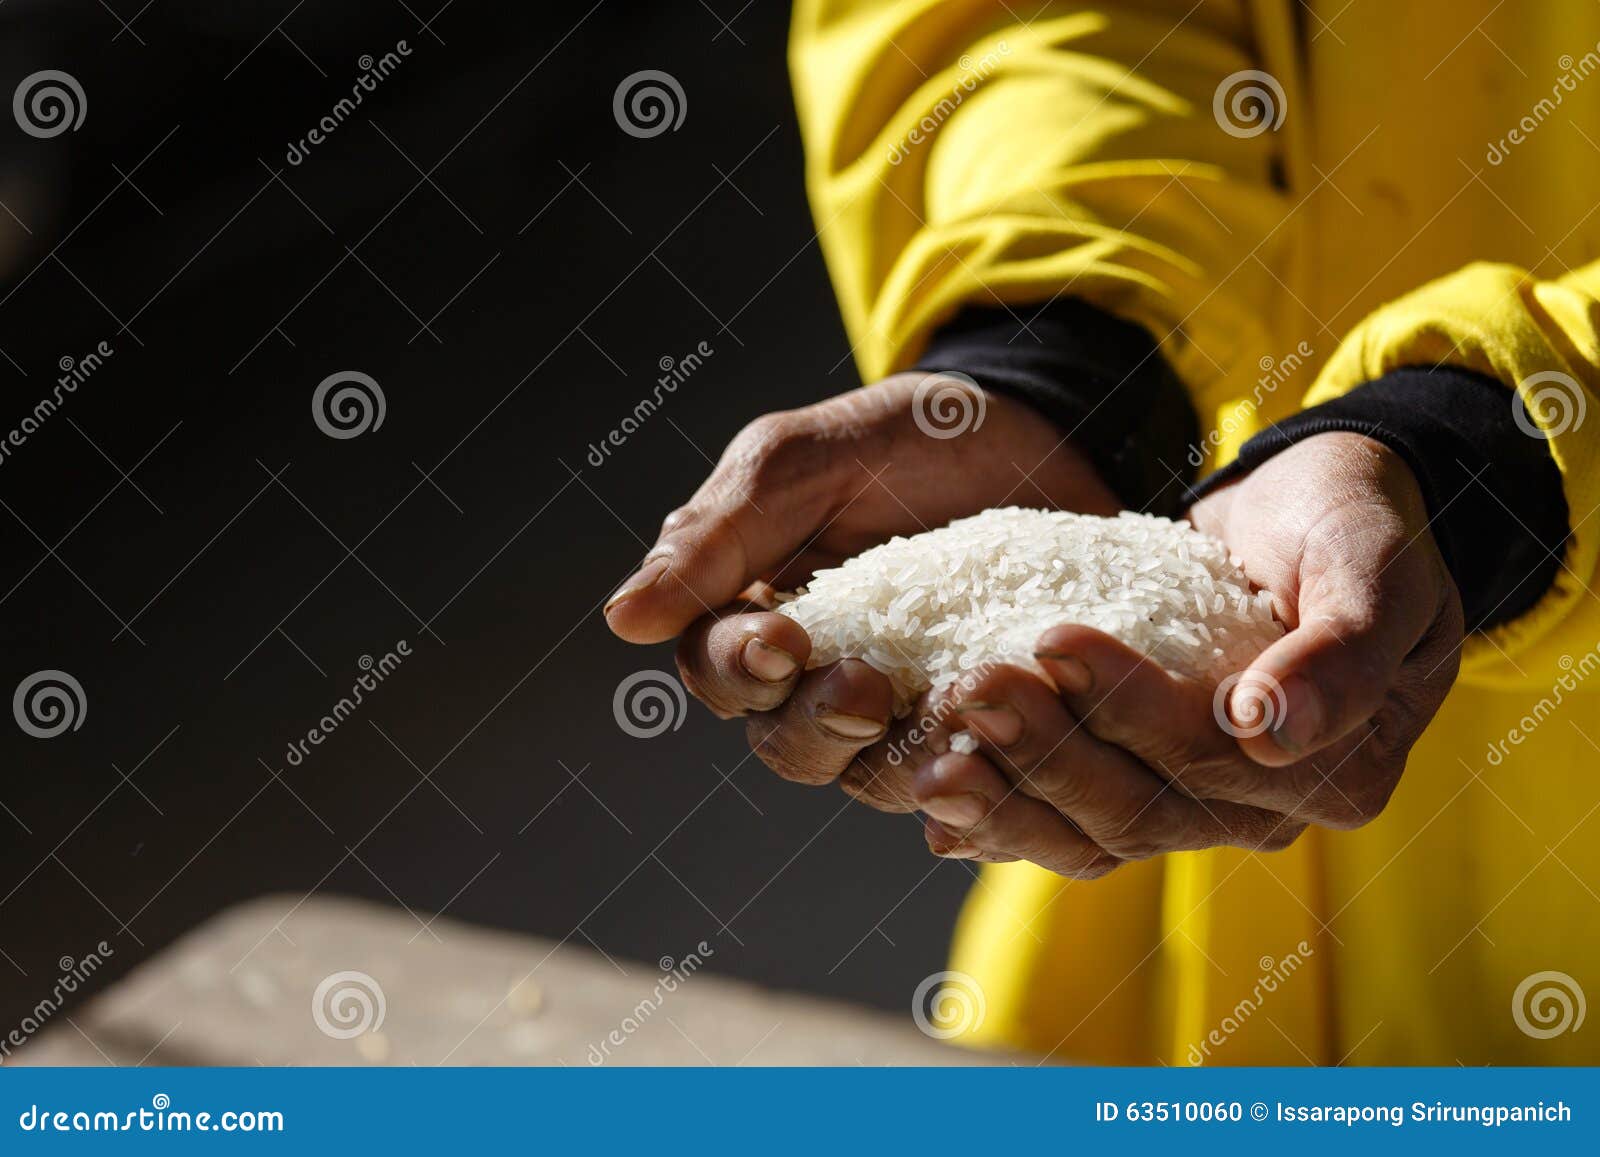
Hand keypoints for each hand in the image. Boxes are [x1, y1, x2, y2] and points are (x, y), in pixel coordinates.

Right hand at [604, 372, 1119, 793]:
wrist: (1038, 435)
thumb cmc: (906, 439)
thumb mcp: (804, 462)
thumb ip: (717, 536)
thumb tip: (622, 620)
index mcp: (758, 617)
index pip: (719, 670)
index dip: (740, 668)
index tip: (781, 639)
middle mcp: (819, 680)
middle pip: (788, 745)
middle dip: (818, 724)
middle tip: (864, 690)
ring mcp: (904, 711)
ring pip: (871, 778)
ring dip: (896, 760)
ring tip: (944, 716)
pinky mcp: (983, 726)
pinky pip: (968, 781)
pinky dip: (976, 782)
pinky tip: (992, 763)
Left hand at [904, 432, 1464, 872]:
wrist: (1310, 518)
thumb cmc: (1352, 530)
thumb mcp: (1369, 567)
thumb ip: (1339, 652)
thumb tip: (1271, 730)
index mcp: (1338, 776)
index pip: (1214, 759)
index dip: (1129, 710)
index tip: (1053, 639)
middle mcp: (1264, 811)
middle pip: (1141, 807)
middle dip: (1048, 749)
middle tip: (971, 684)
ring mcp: (1198, 805)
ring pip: (1093, 830)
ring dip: (1009, 791)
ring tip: (932, 746)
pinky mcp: (1142, 783)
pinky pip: (1067, 822)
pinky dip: (1003, 815)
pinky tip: (932, 798)